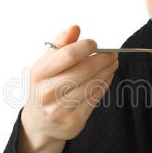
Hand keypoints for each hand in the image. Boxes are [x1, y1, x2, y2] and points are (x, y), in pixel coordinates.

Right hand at [18, 25, 117, 152]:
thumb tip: (75, 28)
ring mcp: (60, 109)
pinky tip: (108, 76)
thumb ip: (59, 45)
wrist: (39, 124)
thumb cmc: (44, 88)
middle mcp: (47, 93)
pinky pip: (95, 98)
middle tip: (112, 53)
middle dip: (102, 59)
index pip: (67, 55)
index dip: (85, 47)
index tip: (94, 44)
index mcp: (38, 74)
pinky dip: (104, 84)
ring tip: (113, 62)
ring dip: (107, 71)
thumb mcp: (44, 66)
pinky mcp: (74, 121)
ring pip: (92, 84)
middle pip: (84, 70)